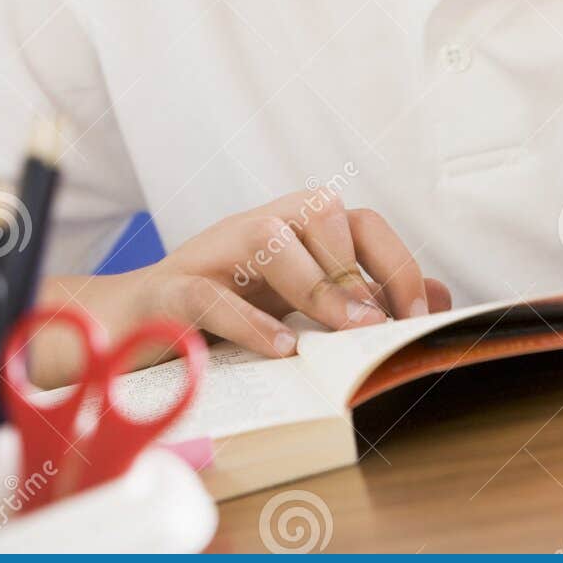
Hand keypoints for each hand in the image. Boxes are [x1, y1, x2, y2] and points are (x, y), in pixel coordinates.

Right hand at [84, 188, 451, 365]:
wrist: (124, 322)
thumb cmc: (221, 307)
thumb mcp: (297, 301)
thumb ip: (362, 295)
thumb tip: (438, 295)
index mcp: (293, 228)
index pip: (358, 221)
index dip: (394, 262)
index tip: (417, 316)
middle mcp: (258, 225)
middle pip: (319, 212)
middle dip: (356, 269)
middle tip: (377, 327)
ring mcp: (213, 252)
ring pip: (269, 238)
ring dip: (315, 284)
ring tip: (343, 332)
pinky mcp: (171, 289)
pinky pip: (211, 293)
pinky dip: (248, 321)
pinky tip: (280, 350)